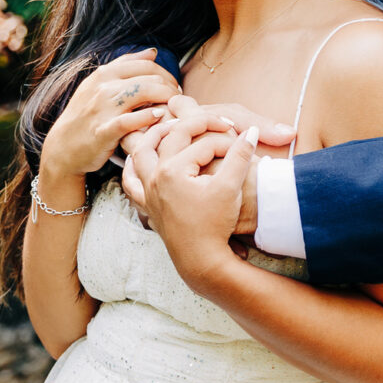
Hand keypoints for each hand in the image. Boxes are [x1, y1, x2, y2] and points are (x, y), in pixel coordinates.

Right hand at [39, 49, 178, 180]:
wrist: (63, 147)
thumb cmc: (86, 116)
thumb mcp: (99, 85)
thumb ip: (126, 66)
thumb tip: (153, 52)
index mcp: (104, 74)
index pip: (146, 64)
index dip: (166, 75)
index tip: (174, 87)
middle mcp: (103, 87)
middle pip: (150, 78)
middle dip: (170, 88)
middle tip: (178, 100)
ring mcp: (103, 109)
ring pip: (144, 92)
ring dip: (166, 99)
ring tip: (174, 108)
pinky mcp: (104, 131)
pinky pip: (132, 120)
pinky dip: (149, 117)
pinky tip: (159, 118)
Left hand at [122, 126, 259, 294]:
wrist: (202, 261)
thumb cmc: (216, 225)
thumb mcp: (231, 187)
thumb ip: (240, 155)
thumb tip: (251, 132)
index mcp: (173, 170)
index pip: (203, 144)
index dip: (227, 142)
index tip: (242, 146)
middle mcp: (154, 177)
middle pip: (172, 137)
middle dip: (195, 125)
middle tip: (214, 121)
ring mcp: (148, 191)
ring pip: (142, 153)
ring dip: (155, 136)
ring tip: (170, 126)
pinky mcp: (148, 205)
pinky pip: (132, 181)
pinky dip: (134, 167)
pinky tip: (140, 160)